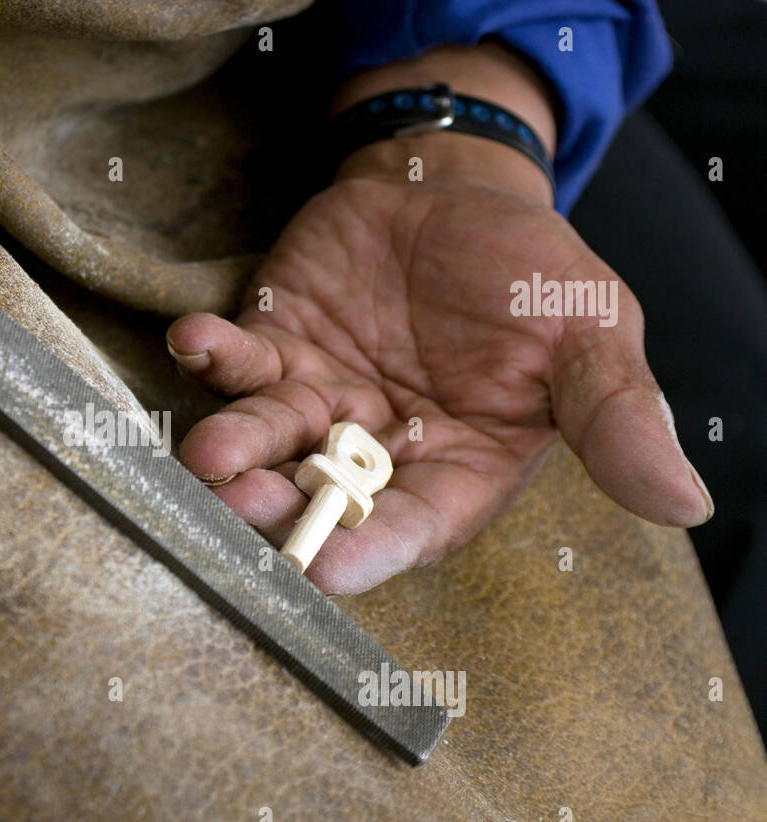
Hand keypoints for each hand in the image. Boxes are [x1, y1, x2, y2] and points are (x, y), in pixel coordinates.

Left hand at [167, 132, 712, 594]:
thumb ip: (615, 418)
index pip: (407, 527)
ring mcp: (315, 402)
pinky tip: (195, 338)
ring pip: (266, 440)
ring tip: (208, 453)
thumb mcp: (588, 335)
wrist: (459, 192)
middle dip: (278, 510)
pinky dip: (210, 354)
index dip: (367, 551)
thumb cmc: (529, 274)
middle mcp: (373, 453)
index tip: (325, 571)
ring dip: (233, 447)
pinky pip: (234, 362)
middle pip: (318, 497)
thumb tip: (685, 504)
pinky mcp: (272, 349)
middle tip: (244, 511)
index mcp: (454, 471)